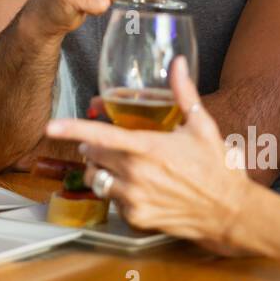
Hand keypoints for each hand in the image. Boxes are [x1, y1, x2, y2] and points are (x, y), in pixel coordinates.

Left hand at [45, 57, 253, 246]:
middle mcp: (136, 174)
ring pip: (97, 180)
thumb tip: (177, 62)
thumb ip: (183, 93)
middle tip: (108, 144)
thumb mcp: (201, 126)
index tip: (50, 125)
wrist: (229, 212)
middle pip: (93, 156)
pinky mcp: (135, 219)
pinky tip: (138, 188)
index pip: (101, 135)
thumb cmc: (216, 168)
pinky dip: (117, 193)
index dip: (72, 129)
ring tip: (121, 166)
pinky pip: (111, 201)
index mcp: (148, 147)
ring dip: (101, 170)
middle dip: (93, 147)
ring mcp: (134, 199)